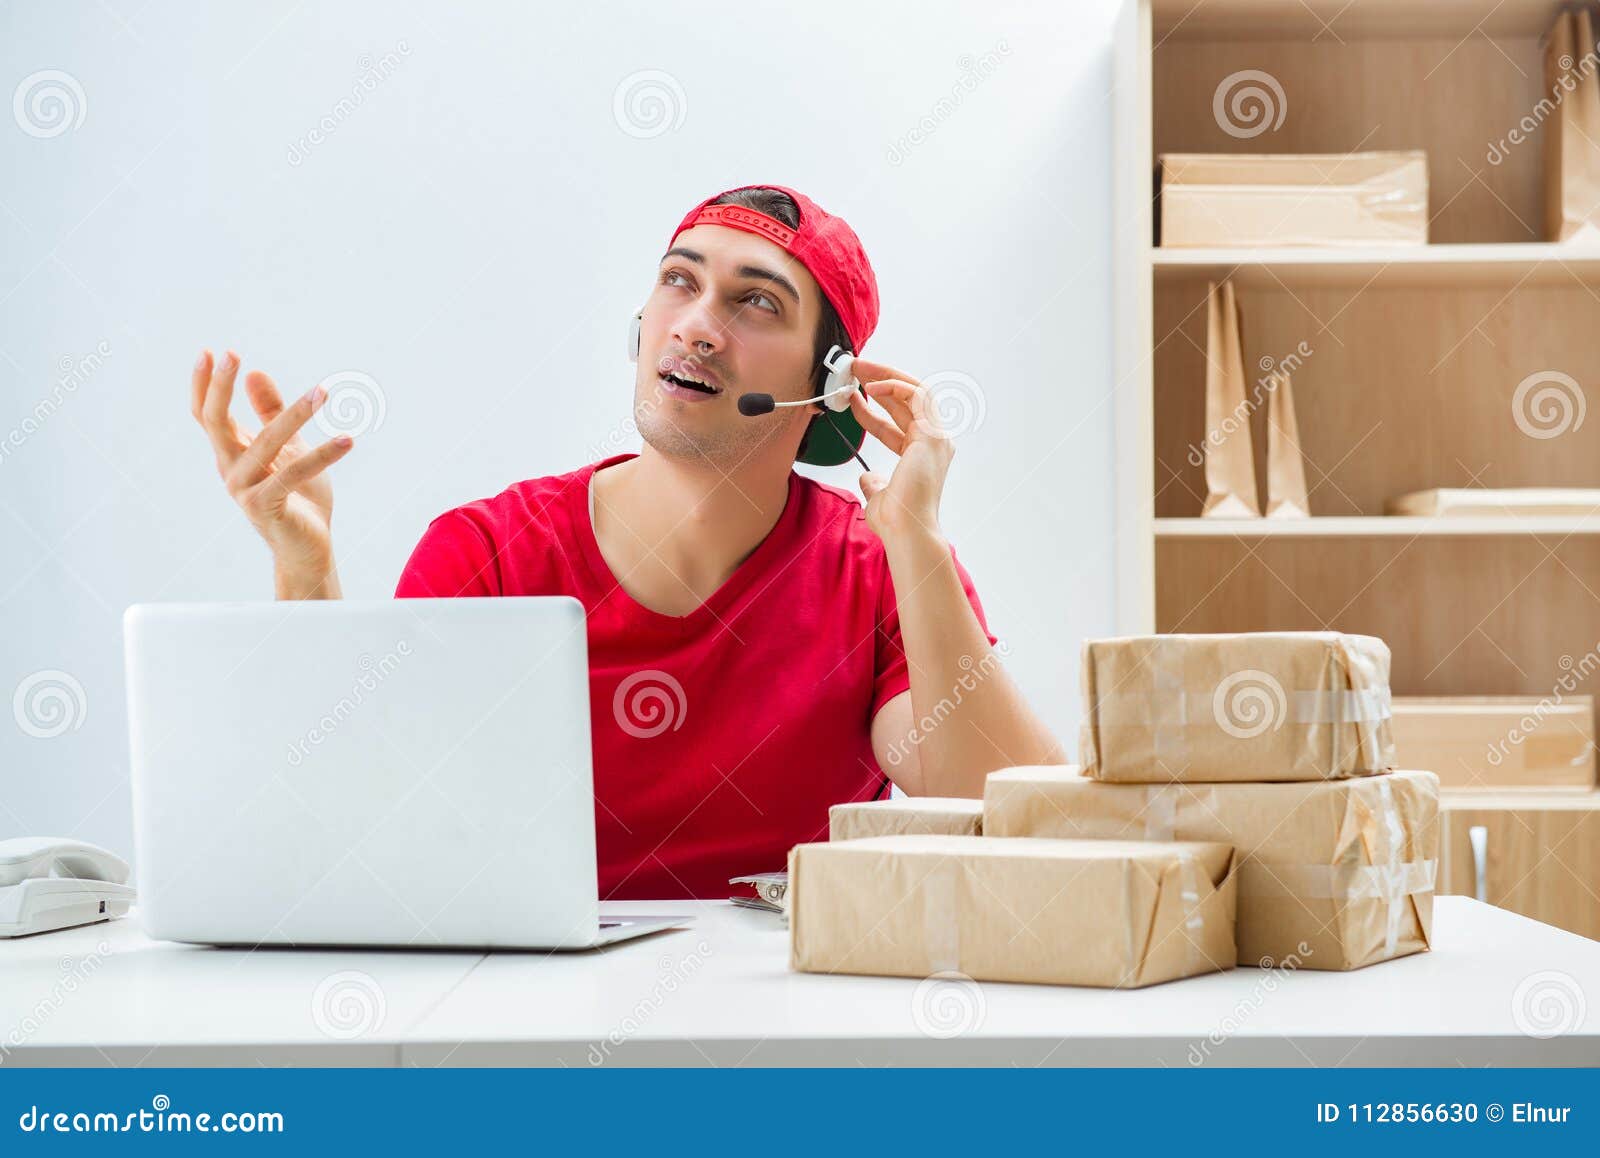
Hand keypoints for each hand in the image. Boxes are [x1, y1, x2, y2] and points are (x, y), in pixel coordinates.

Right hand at [191, 349, 352, 586]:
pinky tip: (348, 440)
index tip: (210, 351)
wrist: (307, 547)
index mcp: (231, 453)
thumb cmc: (298, 496)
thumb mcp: (288, 448)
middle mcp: (229, 469)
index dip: (204, 385)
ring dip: (295, 414)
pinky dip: (323, 455)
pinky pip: (293, 474)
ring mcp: (244, 489)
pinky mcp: (265, 507)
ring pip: (264, 442)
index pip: (206, 415)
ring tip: (323, 392)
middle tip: (233, 354)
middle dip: (222, 387)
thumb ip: (271, 413)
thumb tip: (254, 373)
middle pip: (216, 422)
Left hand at [846, 358, 953, 542]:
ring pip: (916, 391)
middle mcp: (932, 443)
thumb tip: (867, 478)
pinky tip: (871, 387)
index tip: (850, 399)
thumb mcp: (879, 496)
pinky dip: (894, 387)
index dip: (871, 410)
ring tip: (861, 368)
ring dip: (887, 376)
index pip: (896, 423)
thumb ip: (874, 483)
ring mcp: (935, 437)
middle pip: (908, 401)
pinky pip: (916, 396)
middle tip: (855, 370)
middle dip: (880, 381)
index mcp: (922, 456)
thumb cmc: (896, 521)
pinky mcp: (932, 434)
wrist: (906, 530)